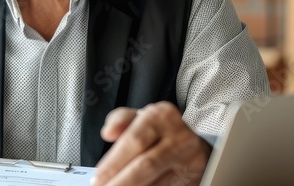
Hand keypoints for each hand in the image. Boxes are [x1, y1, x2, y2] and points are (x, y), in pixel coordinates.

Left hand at [92, 101, 211, 185]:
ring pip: (158, 183)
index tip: (98, 178)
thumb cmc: (157, 131)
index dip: (114, 163)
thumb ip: (119, 120)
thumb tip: (108, 133)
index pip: (134, 140)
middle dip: (122, 182)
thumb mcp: (137, 118)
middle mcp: (180, 136)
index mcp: (162, 116)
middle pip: (146, 164)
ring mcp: (191, 159)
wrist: (192, 144)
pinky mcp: (195, 178)